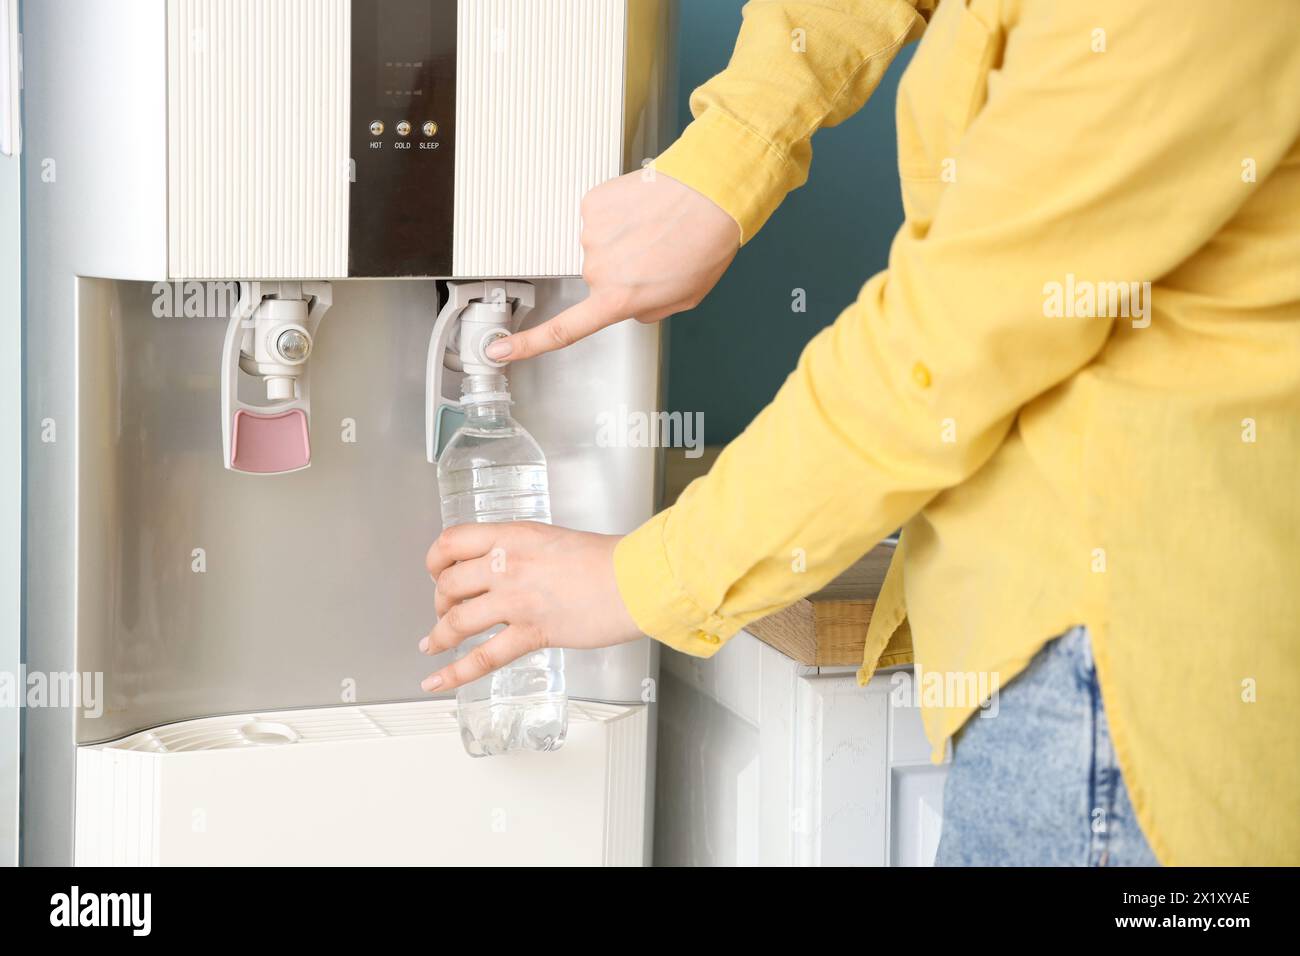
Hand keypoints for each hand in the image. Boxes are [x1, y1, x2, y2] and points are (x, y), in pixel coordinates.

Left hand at [419, 522, 642, 691]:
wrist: (635, 580)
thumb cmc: (608, 561)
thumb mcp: (554, 540)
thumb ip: (525, 553)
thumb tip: (509, 570)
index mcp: (513, 536)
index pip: (452, 541)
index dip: (435, 559)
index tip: (436, 570)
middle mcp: (507, 565)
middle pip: (448, 583)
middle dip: (439, 600)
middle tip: (444, 609)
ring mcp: (516, 601)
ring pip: (456, 621)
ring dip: (439, 635)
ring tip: (433, 643)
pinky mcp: (531, 633)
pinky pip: (482, 657)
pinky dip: (454, 673)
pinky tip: (437, 681)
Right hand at [483, 170, 739, 362]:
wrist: (711, 195)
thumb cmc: (704, 246)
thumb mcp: (681, 299)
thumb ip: (647, 310)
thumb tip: (631, 303)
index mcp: (617, 299)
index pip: (563, 329)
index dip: (528, 344)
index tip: (501, 350)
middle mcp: (597, 270)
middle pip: (597, 277)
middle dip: (623, 269)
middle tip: (657, 254)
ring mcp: (591, 233)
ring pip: (599, 243)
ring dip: (623, 238)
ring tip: (656, 229)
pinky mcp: (593, 202)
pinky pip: (599, 215)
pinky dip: (619, 213)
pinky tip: (643, 211)